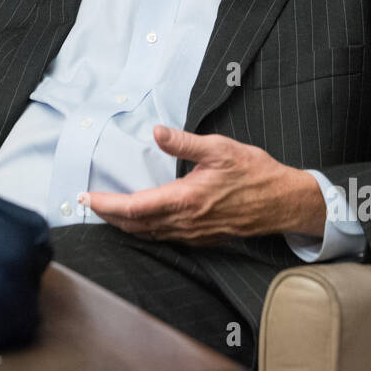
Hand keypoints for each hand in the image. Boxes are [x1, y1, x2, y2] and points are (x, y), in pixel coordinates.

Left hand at [82, 126, 324, 244]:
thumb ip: (184, 143)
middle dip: (108, 215)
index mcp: (185, 200)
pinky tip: (141, 221)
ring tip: (107, 212)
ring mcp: (194, 234)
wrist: (284, 202)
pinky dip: (145, 230)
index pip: (134, 207)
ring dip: (124, 225)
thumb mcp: (220, 149)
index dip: (107, 204)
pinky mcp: (202, 237)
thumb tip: (157, 132)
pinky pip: (165, 237)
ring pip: (149, 234)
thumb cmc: (255, 173)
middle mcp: (186, 222)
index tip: (86, 197)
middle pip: (135, 225)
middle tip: (88, 204)